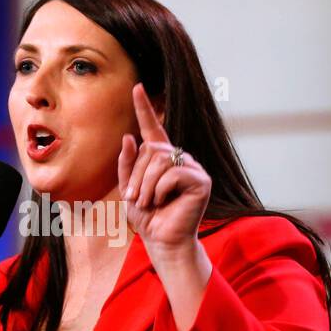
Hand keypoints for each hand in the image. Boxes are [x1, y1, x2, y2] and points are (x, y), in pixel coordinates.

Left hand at [118, 83, 211, 257]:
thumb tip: (130, 136)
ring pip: (160, 161)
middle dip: (136, 175)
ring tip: (148, 203)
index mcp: (162, 159)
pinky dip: (160, 190)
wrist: (162, 242)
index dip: (144, 109)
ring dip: (146, 185)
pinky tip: (164, 202)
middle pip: (151, 149)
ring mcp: (193, 168)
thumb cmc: (147, 218)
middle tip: (135, 198)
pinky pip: (172, 173)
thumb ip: (128, 164)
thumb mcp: (129, 189)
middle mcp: (179, 159)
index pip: (152, 130)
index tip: (137, 88)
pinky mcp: (201, 181)